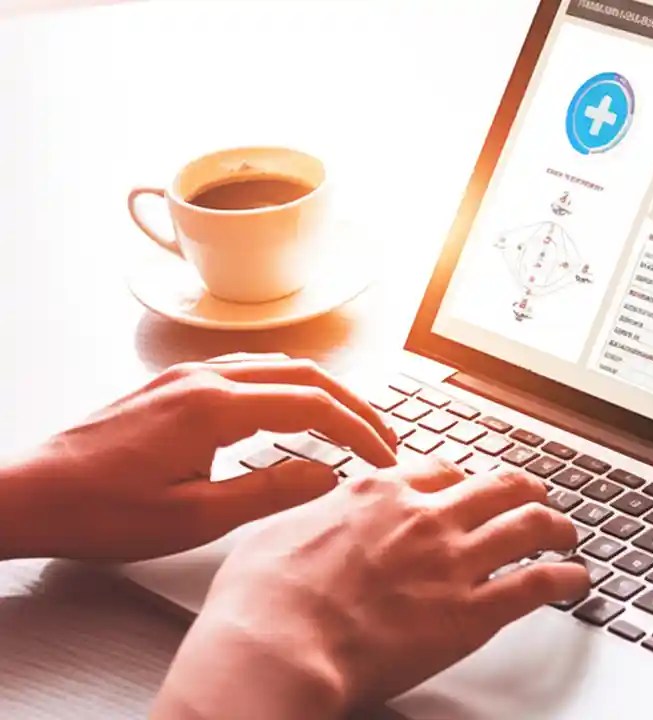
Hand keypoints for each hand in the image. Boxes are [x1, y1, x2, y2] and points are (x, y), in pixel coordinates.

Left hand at [0, 354, 397, 561]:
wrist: (28, 496)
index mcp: (214, 407)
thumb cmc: (100, 512)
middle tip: (385, 436)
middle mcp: (203, 379)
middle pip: (304, 374)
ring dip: (322, 391)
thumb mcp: (195, 517)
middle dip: (353, 404)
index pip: (313, 405)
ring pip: (276, 366)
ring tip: (350, 424)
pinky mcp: (170, 386)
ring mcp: (184, 377)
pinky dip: (286, 387)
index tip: (385, 456)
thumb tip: (327, 476)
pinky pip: (246, 371)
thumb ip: (271, 492)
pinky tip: (292, 411)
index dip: (359, 430)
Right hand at [152, 460, 590, 719]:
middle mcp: (426, 517)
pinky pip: (537, 584)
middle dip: (524, 489)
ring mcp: (454, 562)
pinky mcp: (471, 613)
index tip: (467, 488)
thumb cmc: (262, 601)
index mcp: (379, 492)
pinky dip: (565, 578)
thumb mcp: (275, 530)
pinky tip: (576, 579)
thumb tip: (314, 507)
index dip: (461, 479)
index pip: (440, 470)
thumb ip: (310, 512)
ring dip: (556, 526)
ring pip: (529, 524)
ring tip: (568, 533)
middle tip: (535, 496)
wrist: (275, 649)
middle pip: (497, 486)